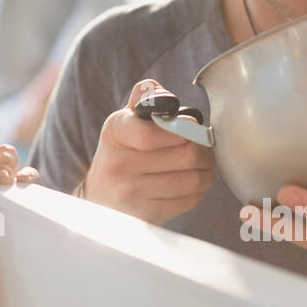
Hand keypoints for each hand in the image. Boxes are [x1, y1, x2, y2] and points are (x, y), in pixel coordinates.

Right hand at [83, 79, 216, 224]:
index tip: (194, 125)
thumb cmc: (121, 152)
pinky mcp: (145, 215)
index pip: (152, 133)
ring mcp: (130, 193)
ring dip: (206, 171)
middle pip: (184, 155)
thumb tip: (159, 91)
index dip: (183, 128)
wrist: (100, 197)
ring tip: (203, 165)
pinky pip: (188, 200)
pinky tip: (191, 183)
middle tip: (206, 147)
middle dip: (205, 150)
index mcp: (115, 132)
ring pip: (191, 179)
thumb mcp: (124, 123)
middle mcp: (118, 164)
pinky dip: (198, 191)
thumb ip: (143, 101)